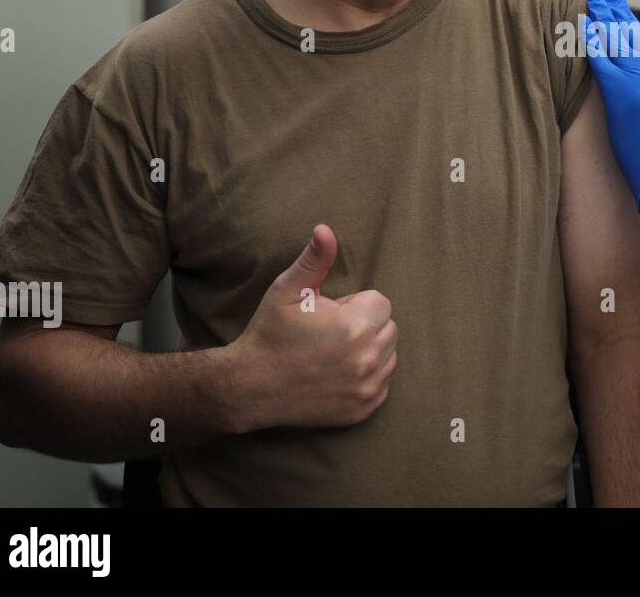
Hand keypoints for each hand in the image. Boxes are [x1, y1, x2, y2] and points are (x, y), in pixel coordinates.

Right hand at [229, 225, 397, 430]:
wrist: (250, 387)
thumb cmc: (270, 333)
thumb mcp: (288, 290)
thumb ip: (315, 259)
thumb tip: (325, 229)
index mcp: (355, 326)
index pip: (380, 302)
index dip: (353, 305)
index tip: (328, 315)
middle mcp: (367, 358)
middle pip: (388, 328)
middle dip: (365, 325)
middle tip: (328, 334)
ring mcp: (367, 387)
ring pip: (388, 355)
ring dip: (369, 350)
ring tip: (332, 353)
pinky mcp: (363, 409)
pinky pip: (383, 383)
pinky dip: (368, 377)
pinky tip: (337, 374)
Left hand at [583, 0, 639, 209]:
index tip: (630, 30)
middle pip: (637, 36)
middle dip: (620, 16)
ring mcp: (639, 82)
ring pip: (619, 42)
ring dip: (605, 21)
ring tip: (595, 4)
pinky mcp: (619, 94)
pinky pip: (603, 61)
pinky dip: (594, 44)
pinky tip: (586, 30)